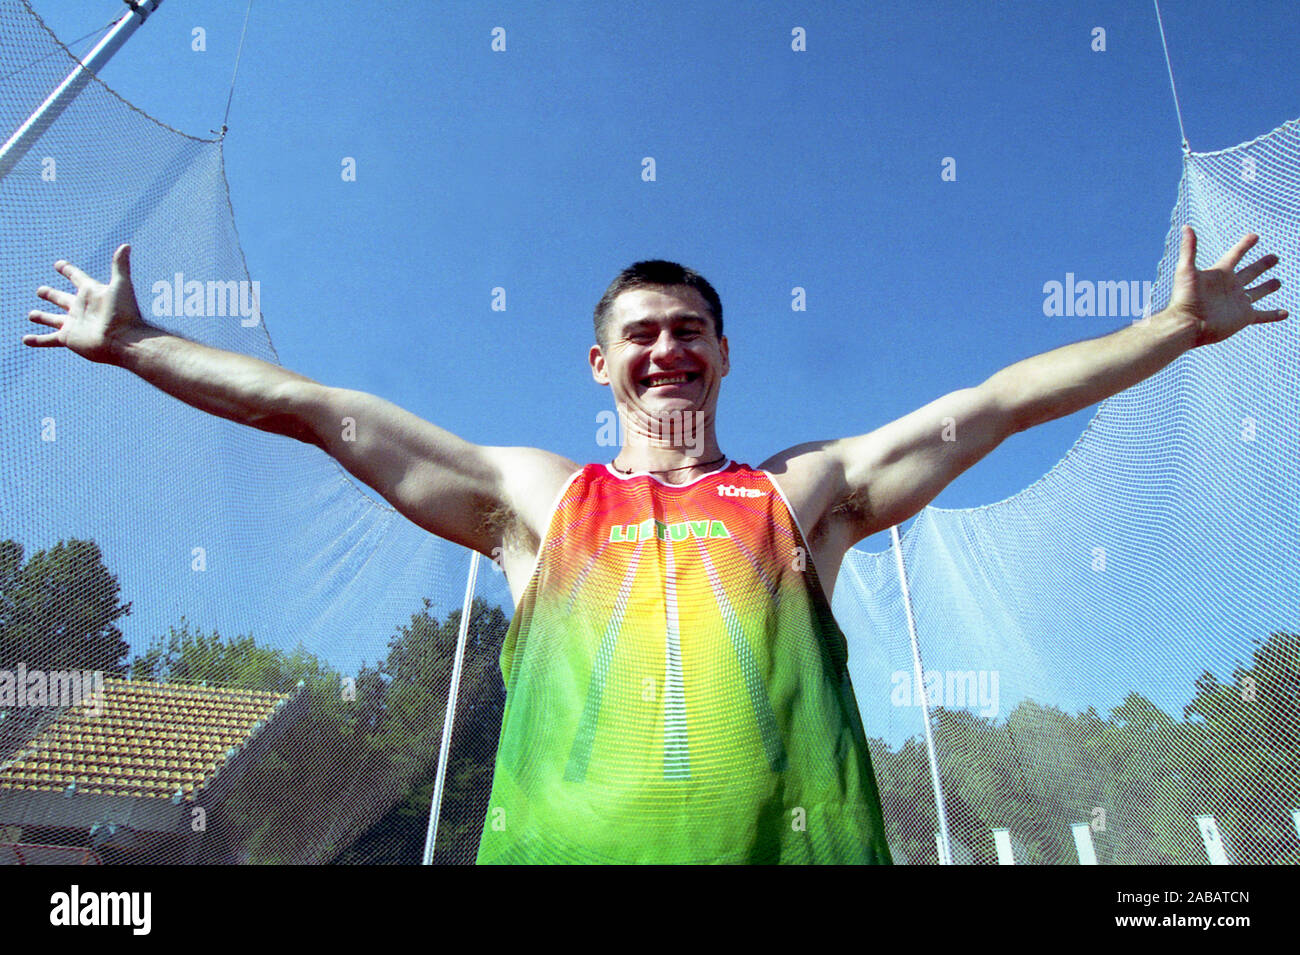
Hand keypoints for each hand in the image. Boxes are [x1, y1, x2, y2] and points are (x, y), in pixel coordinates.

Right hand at [23, 243, 144, 363]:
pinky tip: (26, 340)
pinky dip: (37, 340)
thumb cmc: (123, 313)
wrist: (123, 340)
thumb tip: (126, 245)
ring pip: (53, 319)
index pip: (77, 277)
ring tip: (32, 315)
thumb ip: (120, 265)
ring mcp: (74, 323)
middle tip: (40, 290)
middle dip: (51, 294)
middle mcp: (81, 308)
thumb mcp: (120, 285)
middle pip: (62, 299)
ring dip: (43, 317)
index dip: (68, 270)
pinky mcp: (68, 338)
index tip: (59, 264)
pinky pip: (48, 339)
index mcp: (91, 293)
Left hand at [1165, 226, 1286, 347]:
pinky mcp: (1243, 317)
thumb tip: (1186, 226)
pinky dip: (1274, 315)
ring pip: (1258, 292)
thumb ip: (1189, 248)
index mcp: (1220, 273)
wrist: (1187, 325)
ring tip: (1278, 282)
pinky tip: (1285, 313)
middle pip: (1251, 272)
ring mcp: (1238, 302)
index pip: (1235, 254)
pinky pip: (1263, 315)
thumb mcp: (1186, 270)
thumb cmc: (1185, 298)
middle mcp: (1231, 286)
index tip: (1254, 236)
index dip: (1245, 245)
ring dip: (1268, 287)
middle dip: (1262, 265)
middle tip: (1275, 257)